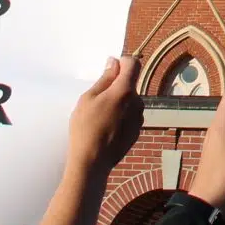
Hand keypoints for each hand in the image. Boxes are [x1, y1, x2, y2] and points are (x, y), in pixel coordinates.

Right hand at [66, 55, 143, 174]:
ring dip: (119, 102)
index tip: (110, 68)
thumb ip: (104, 78)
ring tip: (100, 116)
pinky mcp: (136, 131)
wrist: (92, 162)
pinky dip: (121, 115)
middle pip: (130, 84)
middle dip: (117, 85)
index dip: (122, 62)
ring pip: (130, 100)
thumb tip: (114, 63)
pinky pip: (130, 115)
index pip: (133, 64)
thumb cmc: (85, 129)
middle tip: (97, 99)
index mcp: (125, 91)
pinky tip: (106, 127)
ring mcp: (139, 118)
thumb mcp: (88, 98)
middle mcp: (137, 103)